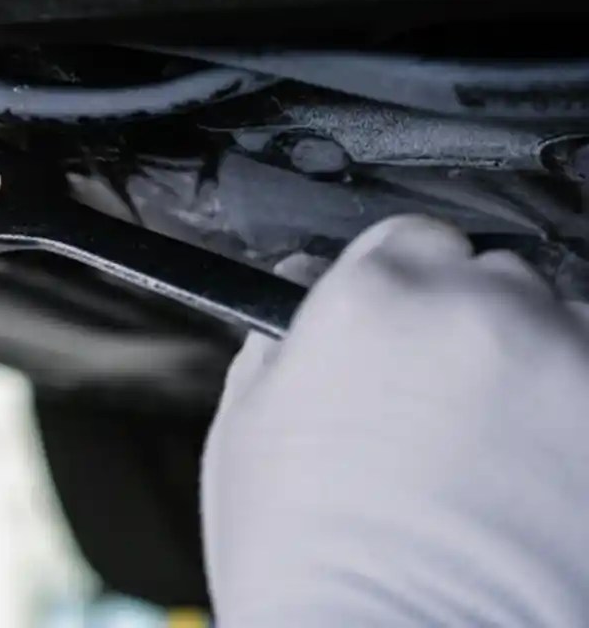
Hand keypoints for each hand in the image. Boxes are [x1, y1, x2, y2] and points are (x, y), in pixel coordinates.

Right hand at [203, 216, 588, 626]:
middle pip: (492, 279)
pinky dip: (575, 420)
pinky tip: (537, 480)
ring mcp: (565, 364)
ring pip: (562, 332)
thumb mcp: (245, 435)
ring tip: (496, 454)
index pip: (407, 237)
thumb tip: (295, 312)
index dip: (403, 286)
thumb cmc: (308, 563)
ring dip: (534, 371)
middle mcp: (476, 310)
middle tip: (442, 407)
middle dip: (469, 329)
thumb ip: (277, 350)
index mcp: (372, 297)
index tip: (405, 326)